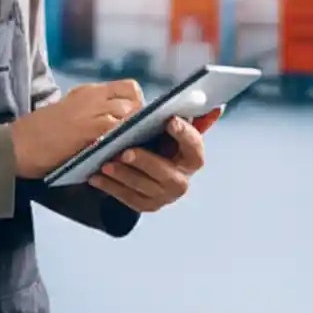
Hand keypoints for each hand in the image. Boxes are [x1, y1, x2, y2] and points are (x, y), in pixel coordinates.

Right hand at [11, 79, 144, 178]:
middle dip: (141, 119)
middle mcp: (90, 95)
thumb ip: (91, 117)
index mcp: (85, 92)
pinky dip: (124, 140)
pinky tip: (120, 153)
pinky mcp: (88, 127)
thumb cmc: (37, 138)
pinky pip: (119, 128)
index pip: (128, 88)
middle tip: (137, 139)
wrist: (15, 146)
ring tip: (131, 147)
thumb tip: (117, 128)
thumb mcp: (67, 118)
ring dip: (135, 130)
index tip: (136, 123)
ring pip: (130, 111)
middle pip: (134, 98)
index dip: (138, 105)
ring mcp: (90, 109)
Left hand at [87, 106, 219, 212]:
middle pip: (168, 175)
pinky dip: (110, 187)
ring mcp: (164, 196)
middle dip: (147, 162)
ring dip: (124, 175)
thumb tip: (218, 107)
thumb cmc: (156, 141)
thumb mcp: (170, 129)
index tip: (169, 120)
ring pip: (144, 188)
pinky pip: (127, 199)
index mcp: (191, 158)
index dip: (185, 135)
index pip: (195, 148)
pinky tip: (94, 176)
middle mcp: (181, 180)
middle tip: (125, 152)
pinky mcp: (145, 205)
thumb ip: (190, 119)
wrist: (141, 167)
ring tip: (104, 163)